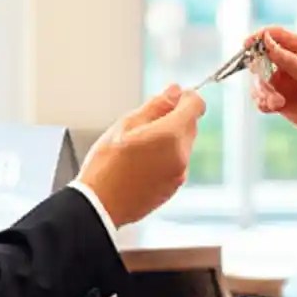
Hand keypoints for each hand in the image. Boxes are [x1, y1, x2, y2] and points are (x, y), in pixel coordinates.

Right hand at [79, 85, 205, 227]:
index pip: (196, 105)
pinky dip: (165, 158)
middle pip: (190, 125)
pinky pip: (177, 163)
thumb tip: (174, 91)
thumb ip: (156, 105)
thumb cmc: (107, 165)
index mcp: (171, 135)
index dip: (185, 98)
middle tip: (145, 125)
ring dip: (169, 140)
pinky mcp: (174, 187)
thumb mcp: (126, 125)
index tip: (172, 99)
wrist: (99, 205)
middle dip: (174, 119)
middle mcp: (181, 155)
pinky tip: (141, 164)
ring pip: (183, 145)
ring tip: (139, 148)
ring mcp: (179, 173)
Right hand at [246, 27, 296, 183]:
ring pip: (258, 80)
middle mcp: (290, 63)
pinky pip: (260, 97)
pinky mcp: (278, 98)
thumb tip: (267, 41)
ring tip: (277, 103)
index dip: (259, 37)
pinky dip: (263, 102)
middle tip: (264, 84)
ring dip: (263, 92)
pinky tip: (274, 108)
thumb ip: (288, 60)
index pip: (276, 35)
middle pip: (261, 58)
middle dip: (258, 72)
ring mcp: (283, 81)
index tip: (246, 45)